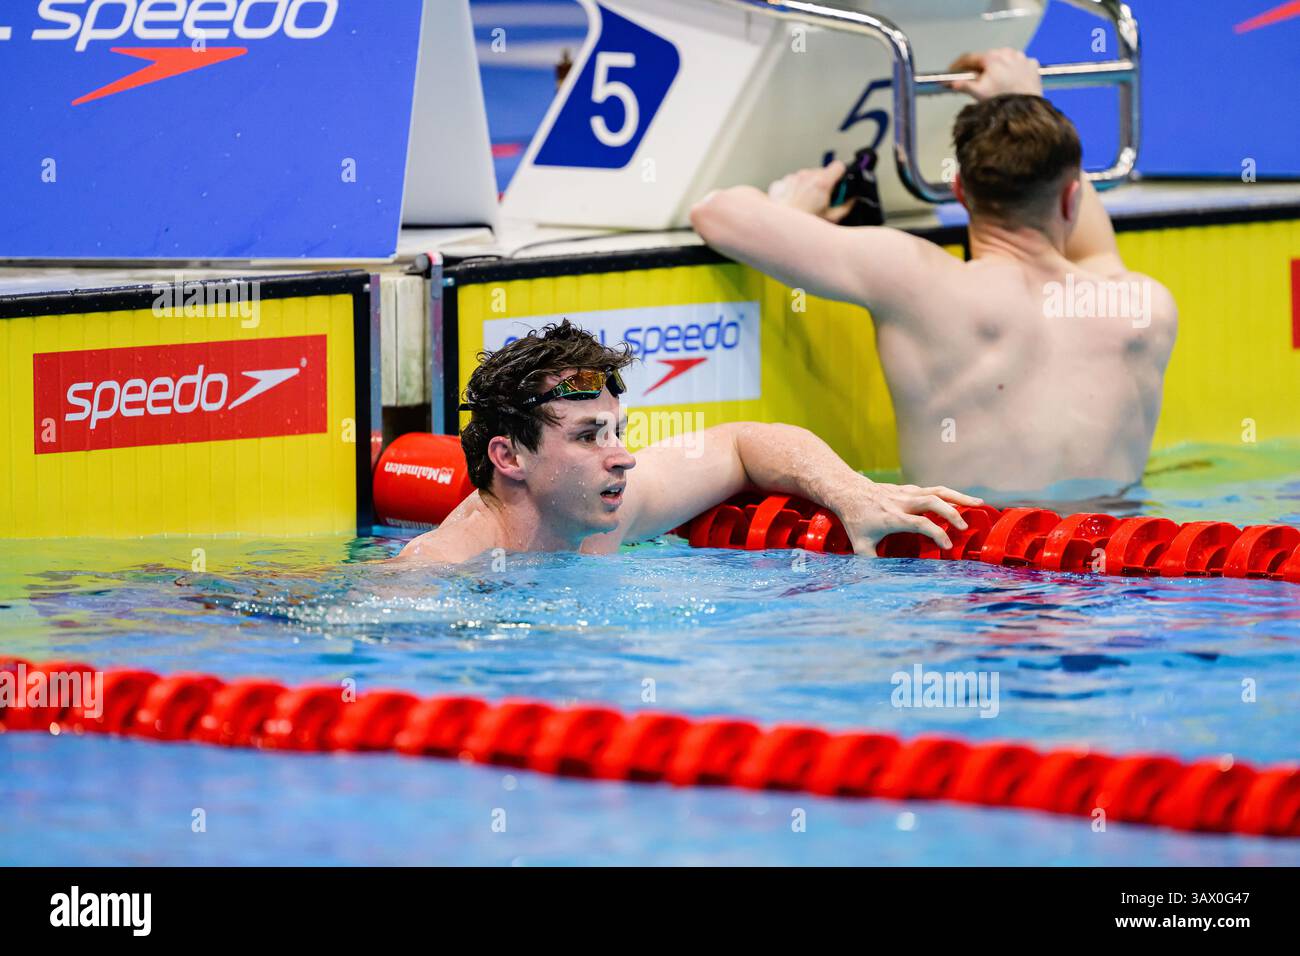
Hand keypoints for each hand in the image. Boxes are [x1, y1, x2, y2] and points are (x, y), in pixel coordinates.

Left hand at [768, 160, 855, 222]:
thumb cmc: (802, 224)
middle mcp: (807, 176)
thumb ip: (846, 206)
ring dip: (810, 185)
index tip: (839, 183)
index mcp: (822, 183)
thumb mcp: (832, 219)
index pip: (839, 166)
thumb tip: (852, 200)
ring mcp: (793, 177)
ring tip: (807, 203)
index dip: (841, 174)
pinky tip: (796, 202)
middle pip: (822, 172)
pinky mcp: (783, 181)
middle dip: (824, 183)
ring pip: (807, 176)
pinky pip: (794, 181)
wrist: (780, 227)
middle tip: (822, 199)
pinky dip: (797, 188)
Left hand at [835, 480, 983, 556]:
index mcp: (893, 517)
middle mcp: (902, 502)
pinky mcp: (909, 488)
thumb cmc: (855, 520)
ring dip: (959, 496)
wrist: (848, 491)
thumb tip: (879, 580)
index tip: (947, 546)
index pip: (920, 523)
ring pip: (937, 490)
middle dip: (952, 513)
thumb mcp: (859, 545)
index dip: (936, 534)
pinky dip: (948, 495)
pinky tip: (960, 501)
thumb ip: (870, 562)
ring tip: (979, 503)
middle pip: (932, 501)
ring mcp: (907, 493)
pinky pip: (932, 489)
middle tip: (965, 527)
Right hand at [946, 47, 1042, 98]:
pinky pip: (1020, 63)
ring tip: (998, 80)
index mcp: (991, 57)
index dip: (959, 64)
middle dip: (981, 67)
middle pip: (988, 57)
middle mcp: (1006, 53)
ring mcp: (1021, 57)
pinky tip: (1013, 79)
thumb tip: (953, 83)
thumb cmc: (1003, 99)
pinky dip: (1015, 69)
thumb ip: (964, 85)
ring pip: (1005, 58)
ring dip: (999, 66)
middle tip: (977, 79)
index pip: (970, 57)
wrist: (1026, 107)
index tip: (954, 70)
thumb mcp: (978, 93)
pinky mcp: (1032, 64)